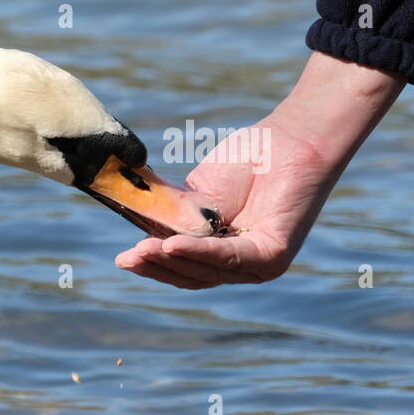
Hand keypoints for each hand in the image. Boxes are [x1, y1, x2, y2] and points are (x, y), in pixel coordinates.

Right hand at [115, 51, 404, 288]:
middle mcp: (244, 267)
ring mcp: (261, 265)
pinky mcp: (275, 254)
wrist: (289, 138)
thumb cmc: (249, 161)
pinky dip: (200, 252)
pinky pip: (230, 257)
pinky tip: (173, 244)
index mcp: (224, 254)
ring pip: (209, 271)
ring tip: (143, 250)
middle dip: (157, 267)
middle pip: (194, 277)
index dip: (154, 267)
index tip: (124, 258)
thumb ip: (179, 218)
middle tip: (126, 258)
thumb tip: (144, 235)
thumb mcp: (201, 195)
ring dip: (173, 260)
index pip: (185, 271)